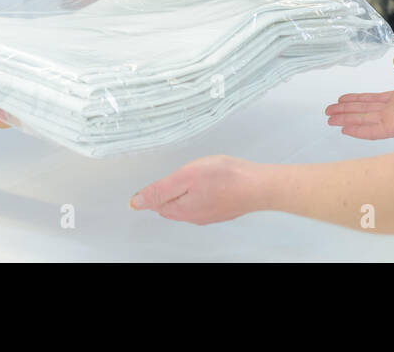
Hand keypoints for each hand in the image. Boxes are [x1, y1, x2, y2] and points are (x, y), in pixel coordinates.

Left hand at [129, 155, 262, 224]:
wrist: (258, 186)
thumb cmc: (225, 178)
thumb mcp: (185, 177)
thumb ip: (159, 190)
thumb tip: (135, 203)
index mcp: (181, 209)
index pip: (156, 203)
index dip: (152, 192)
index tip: (153, 182)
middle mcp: (194, 216)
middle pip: (171, 206)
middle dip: (165, 195)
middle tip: (164, 179)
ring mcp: (209, 214)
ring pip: (187, 205)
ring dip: (182, 194)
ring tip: (183, 180)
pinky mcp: (222, 209)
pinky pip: (203, 204)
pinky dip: (199, 195)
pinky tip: (205, 185)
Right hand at [325, 53, 393, 139]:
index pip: (374, 100)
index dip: (356, 100)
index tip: (341, 99)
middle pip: (365, 111)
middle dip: (346, 111)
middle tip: (328, 112)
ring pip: (365, 120)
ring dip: (347, 119)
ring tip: (330, 119)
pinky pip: (373, 131)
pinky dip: (358, 130)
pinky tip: (344, 129)